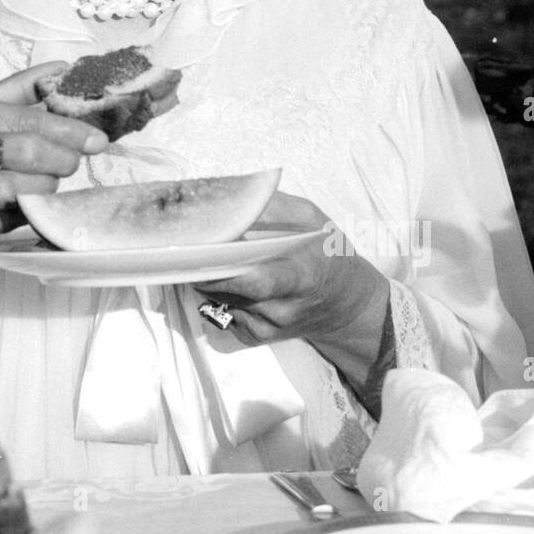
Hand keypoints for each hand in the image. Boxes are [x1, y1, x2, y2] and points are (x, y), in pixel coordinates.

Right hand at [0, 62, 108, 245]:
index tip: (97, 140)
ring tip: (43, 179)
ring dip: (43, 187)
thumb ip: (13, 90)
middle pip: (29, 157)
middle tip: (73, 161)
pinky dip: (26, 210)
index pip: (27, 122)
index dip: (69, 132)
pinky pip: (10, 221)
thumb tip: (60, 70)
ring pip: (23, 192)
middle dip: (62, 161)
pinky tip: (27, 200)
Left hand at [194, 190, 390, 387]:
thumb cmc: (327, 253)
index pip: (258, 281)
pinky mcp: (255, 337)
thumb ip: (272, 207)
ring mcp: (267, 327)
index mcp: (301, 277)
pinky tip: (229, 277)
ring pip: (219, 299)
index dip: (227, 270)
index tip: (202, 249)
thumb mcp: (310, 219)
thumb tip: (230, 196)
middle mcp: (283, 308)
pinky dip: (218, 292)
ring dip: (207, 277)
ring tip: (206, 255)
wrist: (345, 303)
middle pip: (228, 291)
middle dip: (204, 268)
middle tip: (187, 248)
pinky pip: (223, 311)